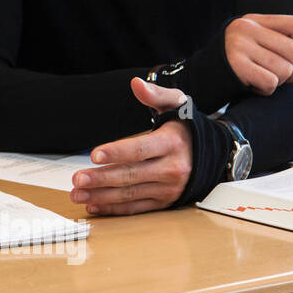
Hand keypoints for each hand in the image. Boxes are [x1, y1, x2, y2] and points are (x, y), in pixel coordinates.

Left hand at [70, 78, 192, 215]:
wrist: (215, 154)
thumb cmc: (187, 128)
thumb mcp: (176, 104)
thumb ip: (155, 94)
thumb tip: (136, 83)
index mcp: (171, 143)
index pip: (140, 149)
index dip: (117, 152)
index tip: (94, 155)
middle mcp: (172, 168)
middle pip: (131, 175)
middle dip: (101, 178)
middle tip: (78, 179)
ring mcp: (169, 188)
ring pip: (130, 194)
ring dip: (101, 196)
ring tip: (78, 194)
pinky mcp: (165, 202)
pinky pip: (137, 207)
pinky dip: (114, 208)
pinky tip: (94, 205)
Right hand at [225, 13, 292, 94]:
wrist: (200, 77)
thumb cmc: (234, 60)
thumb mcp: (255, 41)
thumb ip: (280, 36)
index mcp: (252, 20)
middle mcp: (245, 29)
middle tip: (284, 76)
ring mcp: (239, 46)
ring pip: (285, 69)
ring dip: (279, 81)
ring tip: (263, 78)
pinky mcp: (236, 66)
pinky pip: (271, 81)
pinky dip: (266, 89)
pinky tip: (254, 85)